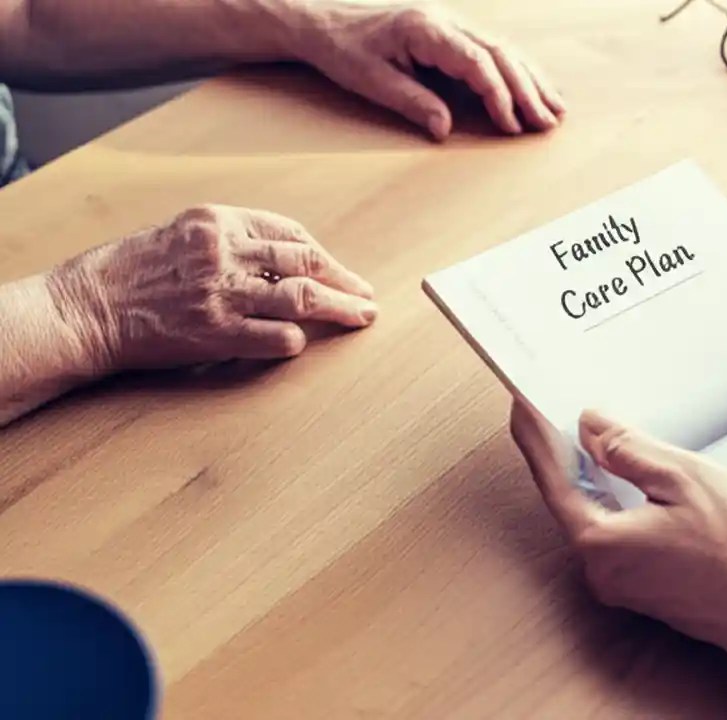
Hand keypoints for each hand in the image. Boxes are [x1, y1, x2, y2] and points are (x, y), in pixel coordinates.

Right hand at [47, 204, 376, 373]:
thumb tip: (283, 259)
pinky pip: (277, 336)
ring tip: (361, 317)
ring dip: (340, 309)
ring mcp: (222, 293)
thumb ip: (230, 242)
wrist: (86, 308)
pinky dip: (297, 339)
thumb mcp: (180, 235)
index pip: (289, 232)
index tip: (339, 270)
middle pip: (305, 262)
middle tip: (366, 297)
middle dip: (343, 280)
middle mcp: (224, 252)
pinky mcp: (216, 333)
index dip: (322, 254)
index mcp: (216, 221)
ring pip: (301, 297)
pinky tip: (304, 343)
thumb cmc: (130, 272)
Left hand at [286, 1, 564, 138]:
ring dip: (532, 80)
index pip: (476, 61)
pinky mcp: (453, 33)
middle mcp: (445, 20)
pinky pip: (494, 50)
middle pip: (500, 53)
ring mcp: (452, 23)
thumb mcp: (371, 81)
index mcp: (426, 28)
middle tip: (548, 123)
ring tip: (556, 109)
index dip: (498, 94)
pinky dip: (518, 71)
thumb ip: (412, 102)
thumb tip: (444, 130)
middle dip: (528, 90)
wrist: (325, 22)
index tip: (512, 125)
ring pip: (504, 49)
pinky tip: (536, 88)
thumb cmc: (345, 51)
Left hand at [509, 400, 726, 653]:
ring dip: (591, 476)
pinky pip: (617, 534)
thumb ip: (627, 449)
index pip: (551, 477)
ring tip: (589, 435)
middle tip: (551, 409)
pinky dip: (614, 501)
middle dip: (561, 453)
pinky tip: (627, 478)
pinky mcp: (647, 588)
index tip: (522, 405)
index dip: (535, 436)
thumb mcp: (681, 477)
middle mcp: (601, 570)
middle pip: (568, 498)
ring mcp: (624, 584)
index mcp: (600, 541)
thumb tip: (590, 427)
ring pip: (595, 516)